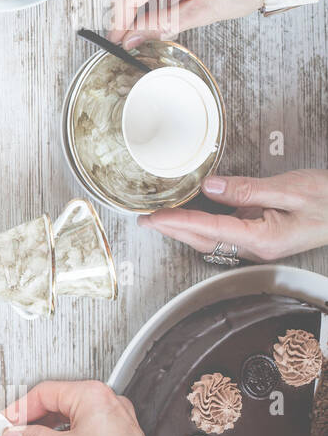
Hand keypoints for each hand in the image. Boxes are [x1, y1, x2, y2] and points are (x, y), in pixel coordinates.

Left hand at [139, 170, 327, 261]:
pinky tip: (192, 215)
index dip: (177, 223)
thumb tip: (210, 188)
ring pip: (212, 239)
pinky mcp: (262, 236)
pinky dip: (203, 224)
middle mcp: (258, 247)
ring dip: (185, 229)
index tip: (154, 218)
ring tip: (160, 218)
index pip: (209, 230)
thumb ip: (247, 190)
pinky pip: (225, 232)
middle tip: (145, 219)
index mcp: (263, 239)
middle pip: (203, 240)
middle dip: (172, 230)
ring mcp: (259, 244)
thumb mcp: (289, 189)